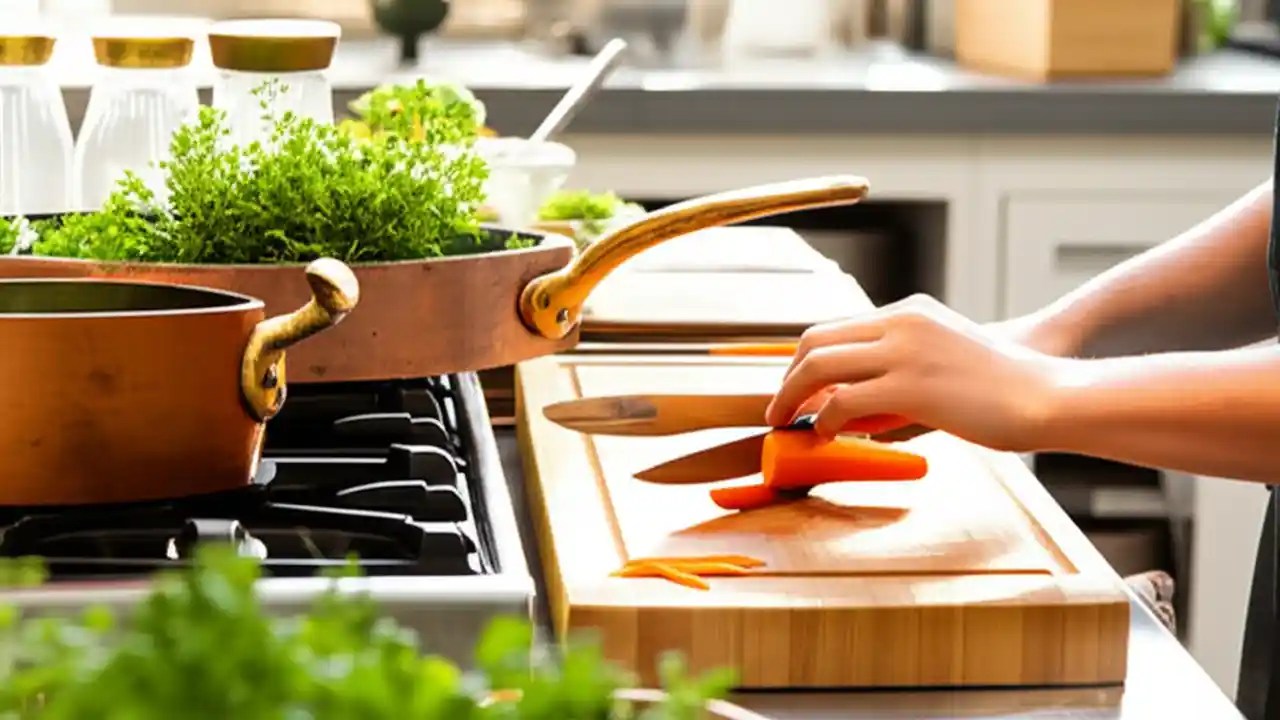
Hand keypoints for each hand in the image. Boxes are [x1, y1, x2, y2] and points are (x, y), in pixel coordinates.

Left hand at [764, 295, 1062, 451]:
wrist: (1048, 395)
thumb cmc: (1004, 390)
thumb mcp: (945, 362)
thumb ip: (901, 375)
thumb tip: (855, 411)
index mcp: (910, 312)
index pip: (836, 328)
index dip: (806, 360)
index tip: (796, 389)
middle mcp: (902, 322)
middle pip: (816, 340)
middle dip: (789, 377)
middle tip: (780, 409)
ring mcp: (904, 351)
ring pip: (820, 366)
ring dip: (793, 398)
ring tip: (786, 424)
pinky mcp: (910, 386)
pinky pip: (844, 401)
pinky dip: (826, 421)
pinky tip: (828, 435)